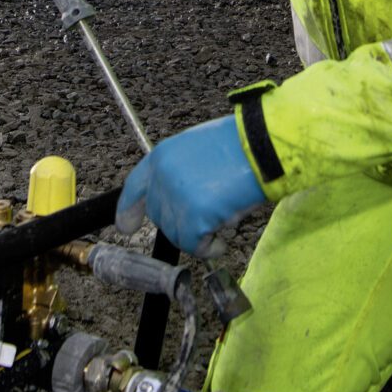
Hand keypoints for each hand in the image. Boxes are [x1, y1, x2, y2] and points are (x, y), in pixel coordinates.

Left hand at [116, 117, 267, 256]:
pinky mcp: (194, 216)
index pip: (134, 188)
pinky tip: (221, 243)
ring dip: (197, 235)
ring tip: (222, 222)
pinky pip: (194, 245)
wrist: (264, 144)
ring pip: (176, 233)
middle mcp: (163, 177)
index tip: (127, 226)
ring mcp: (176, 197)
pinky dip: (208, 248)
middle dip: (179, 222)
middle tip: (206, 218)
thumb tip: (180, 196)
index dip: (129, 209)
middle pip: (158, 215)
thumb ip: (181, 171)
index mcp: (162, 156)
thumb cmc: (242, 144)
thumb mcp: (199, 147)